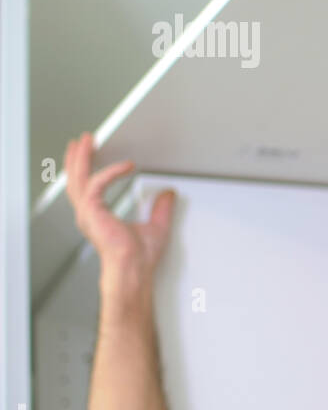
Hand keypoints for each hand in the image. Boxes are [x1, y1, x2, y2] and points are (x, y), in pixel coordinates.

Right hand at [64, 132, 175, 283]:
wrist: (134, 269)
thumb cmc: (139, 258)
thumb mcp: (157, 226)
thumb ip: (161, 209)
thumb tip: (168, 195)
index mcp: (97, 216)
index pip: (87, 186)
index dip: (89, 168)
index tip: (95, 153)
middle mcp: (88, 214)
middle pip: (76, 179)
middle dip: (79, 157)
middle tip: (84, 140)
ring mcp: (87, 213)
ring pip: (78, 178)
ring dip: (83, 158)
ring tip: (87, 141)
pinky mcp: (92, 212)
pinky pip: (97, 184)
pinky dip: (110, 172)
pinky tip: (126, 166)